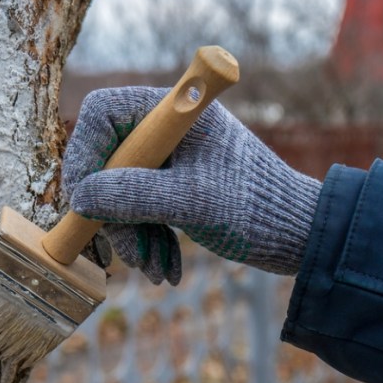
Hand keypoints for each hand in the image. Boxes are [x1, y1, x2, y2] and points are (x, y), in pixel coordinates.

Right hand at [61, 87, 321, 284]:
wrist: (301, 234)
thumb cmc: (255, 207)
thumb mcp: (190, 202)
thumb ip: (133, 195)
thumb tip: (80, 197)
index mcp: (174, 110)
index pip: (102, 115)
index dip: (84, 156)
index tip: (83, 200)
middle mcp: (168, 127)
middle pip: (107, 161)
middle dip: (114, 214)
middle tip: (129, 257)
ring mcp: (171, 157)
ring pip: (121, 193)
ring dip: (132, 236)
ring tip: (156, 272)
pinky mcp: (176, 185)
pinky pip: (141, 209)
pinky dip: (149, 240)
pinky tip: (167, 269)